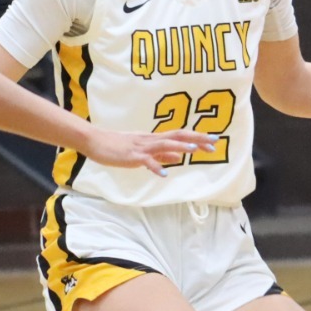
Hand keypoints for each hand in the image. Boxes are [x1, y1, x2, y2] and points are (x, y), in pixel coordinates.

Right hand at [85, 128, 218, 174]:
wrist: (96, 141)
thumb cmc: (119, 147)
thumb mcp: (143, 150)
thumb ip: (161, 155)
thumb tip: (179, 158)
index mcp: (155, 139)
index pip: (180, 136)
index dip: (197, 138)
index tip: (214, 142)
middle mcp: (151, 140)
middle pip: (178, 136)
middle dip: (197, 139)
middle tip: (215, 142)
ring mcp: (142, 147)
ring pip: (164, 145)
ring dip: (179, 148)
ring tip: (194, 151)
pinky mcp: (132, 156)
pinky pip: (145, 161)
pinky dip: (155, 166)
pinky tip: (164, 173)